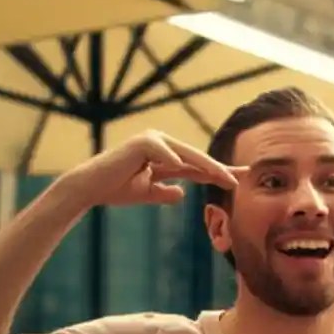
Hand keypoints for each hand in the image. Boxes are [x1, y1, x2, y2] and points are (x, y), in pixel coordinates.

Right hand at [60, 130, 241, 207]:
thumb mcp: (148, 193)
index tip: (240, 180)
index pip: (198, 165)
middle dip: (221, 168)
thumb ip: (166, 192)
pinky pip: (161, 151)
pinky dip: (172, 158)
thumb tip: (182, 193)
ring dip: (206, 166)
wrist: (91, 187)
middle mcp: (162, 143)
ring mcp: (152, 140)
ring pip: (186, 155)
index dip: (219, 173)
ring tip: (224, 177)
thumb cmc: (117, 189)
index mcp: (166, 155)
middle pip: (197, 158)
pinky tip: (185, 168)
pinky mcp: (140, 143)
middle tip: (243, 177)